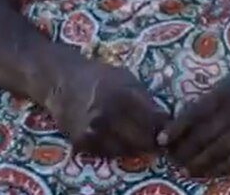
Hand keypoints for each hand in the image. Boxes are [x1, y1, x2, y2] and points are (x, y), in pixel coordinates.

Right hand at [46, 57, 169, 156]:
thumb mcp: (127, 78)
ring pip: (127, 150)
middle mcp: (109, 114)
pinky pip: (109, 153)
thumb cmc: (100, 77)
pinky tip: (118, 137)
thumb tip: (165, 119)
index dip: (163, 127)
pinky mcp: (82, 142)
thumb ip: (145, 98)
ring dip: (136, 146)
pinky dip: (117, 148)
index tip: (165, 128)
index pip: (153, 121)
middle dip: (152, 139)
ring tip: (136, 136)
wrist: (63, 81)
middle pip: (142, 139)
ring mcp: (94, 130)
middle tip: (154, 137)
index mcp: (124, 95)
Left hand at [160, 66, 229, 177]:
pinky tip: (209, 172)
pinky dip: (220, 168)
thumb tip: (187, 119)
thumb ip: (212, 98)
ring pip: (218, 152)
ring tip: (185, 170)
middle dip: (184, 150)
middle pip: (204, 136)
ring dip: (199, 163)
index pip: (194, 112)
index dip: (176, 128)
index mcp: (225, 92)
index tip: (161, 140)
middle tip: (171, 159)